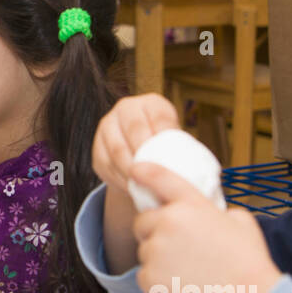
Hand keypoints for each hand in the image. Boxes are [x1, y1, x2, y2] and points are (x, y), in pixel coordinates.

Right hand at [91, 92, 181, 206]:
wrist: (142, 154)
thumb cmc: (166, 149)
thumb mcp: (176, 141)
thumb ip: (181, 148)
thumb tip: (194, 170)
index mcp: (152, 103)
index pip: (159, 116)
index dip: (164, 137)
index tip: (171, 158)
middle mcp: (126, 108)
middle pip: (134, 128)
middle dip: (145, 154)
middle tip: (154, 175)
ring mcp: (108, 125)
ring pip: (116, 149)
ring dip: (131, 170)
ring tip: (143, 185)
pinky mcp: (97, 146)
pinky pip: (105, 164)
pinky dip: (118, 179)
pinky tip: (130, 188)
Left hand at [130, 161, 280, 292]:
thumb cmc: (249, 261)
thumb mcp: (241, 220)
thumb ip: (217, 210)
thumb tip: (209, 213)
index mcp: (191, 205)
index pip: (160, 178)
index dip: (144, 171)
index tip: (134, 170)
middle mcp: (168, 222)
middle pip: (143, 222)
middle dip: (153, 231)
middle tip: (177, 247)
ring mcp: (156, 250)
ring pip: (144, 251)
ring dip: (157, 258)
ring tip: (187, 270)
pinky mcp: (149, 277)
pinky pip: (144, 275)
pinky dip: (157, 282)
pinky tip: (182, 285)